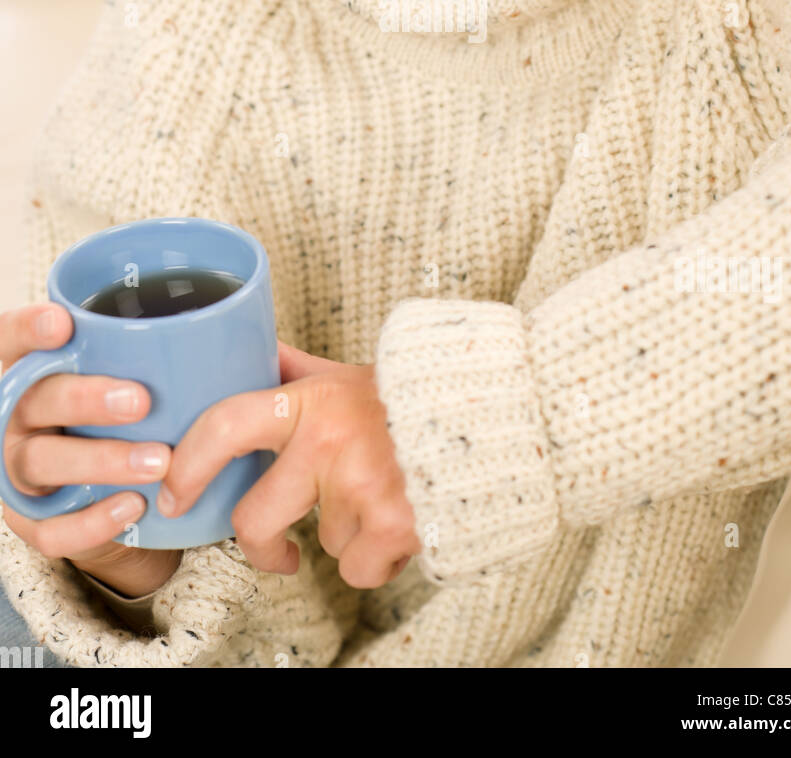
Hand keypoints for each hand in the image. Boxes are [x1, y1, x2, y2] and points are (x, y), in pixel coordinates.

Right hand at [0, 302, 179, 595]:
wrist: (113, 493)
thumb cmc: (128, 415)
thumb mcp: (133, 376)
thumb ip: (161, 352)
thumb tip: (249, 329)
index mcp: (31, 368)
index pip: (9, 340)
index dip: (27, 330)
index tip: (64, 323)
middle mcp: (16, 415)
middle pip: (34, 400)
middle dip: (85, 398)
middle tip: (140, 401)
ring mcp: (18, 470)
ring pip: (42, 462)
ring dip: (101, 460)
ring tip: (159, 460)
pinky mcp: (32, 521)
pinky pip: (51, 528)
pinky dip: (93, 520)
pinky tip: (134, 506)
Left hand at [155, 343, 422, 588]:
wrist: (491, 415)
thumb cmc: (411, 396)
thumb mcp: (345, 373)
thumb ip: (294, 369)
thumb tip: (249, 347)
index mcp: (310, 400)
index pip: (225, 426)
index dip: (187, 464)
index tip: (172, 493)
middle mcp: (327, 442)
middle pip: (255, 521)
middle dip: (262, 546)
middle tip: (278, 549)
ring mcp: (359, 487)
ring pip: (323, 543)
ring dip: (350, 533)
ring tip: (384, 496)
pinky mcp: (393, 526)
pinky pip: (359, 570)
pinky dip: (380, 558)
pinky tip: (402, 521)